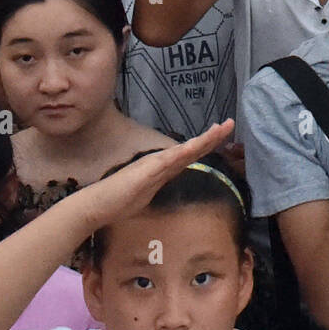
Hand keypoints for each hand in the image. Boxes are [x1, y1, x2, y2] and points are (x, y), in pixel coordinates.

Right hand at [73, 120, 235, 235]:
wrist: (97, 206)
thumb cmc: (118, 202)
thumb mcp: (146, 196)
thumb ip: (157, 188)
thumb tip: (164, 187)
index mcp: (163, 169)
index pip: (190, 155)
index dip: (207, 144)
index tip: (222, 135)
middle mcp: (161, 162)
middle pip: (192, 148)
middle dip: (213, 137)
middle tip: (231, 123)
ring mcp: (154, 164)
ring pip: (184, 149)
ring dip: (204, 140)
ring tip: (221, 129)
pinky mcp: (146, 171)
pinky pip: (168, 160)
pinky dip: (183, 152)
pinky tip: (195, 146)